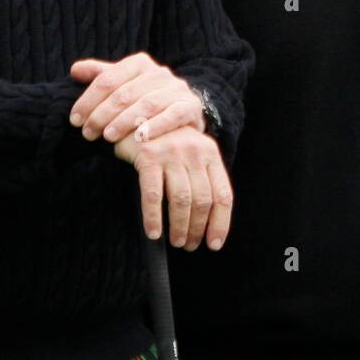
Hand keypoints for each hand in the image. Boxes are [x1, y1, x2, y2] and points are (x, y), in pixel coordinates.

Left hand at [70, 53, 204, 144]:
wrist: (184, 110)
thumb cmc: (145, 98)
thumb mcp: (123, 84)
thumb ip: (101, 75)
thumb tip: (75, 70)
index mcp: (140, 63)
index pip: (108, 79)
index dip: (88, 100)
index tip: (74, 120)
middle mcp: (160, 73)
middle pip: (124, 93)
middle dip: (102, 115)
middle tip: (87, 134)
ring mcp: (177, 89)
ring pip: (146, 104)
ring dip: (124, 122)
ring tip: (107, 137)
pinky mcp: (190, 107)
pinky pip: (172, 116)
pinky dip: (155, 126)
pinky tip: (138, 139)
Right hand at [114, 125, 231, 250]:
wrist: (137, 114)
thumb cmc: (166, 142)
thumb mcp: (190, 153)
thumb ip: (201, 176)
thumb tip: (207, 220)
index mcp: (210, 153)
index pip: (223, 194)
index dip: (220, 223)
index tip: (214, 244)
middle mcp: (195, 152)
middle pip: (203, 200)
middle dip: (197, 228)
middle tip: (188, 245)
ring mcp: (172, 153)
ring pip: (181, 199)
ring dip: (179, 226)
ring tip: (175, 242)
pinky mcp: (149, 155)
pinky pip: (153, 194)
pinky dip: (153, 217)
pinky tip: (153, 232)